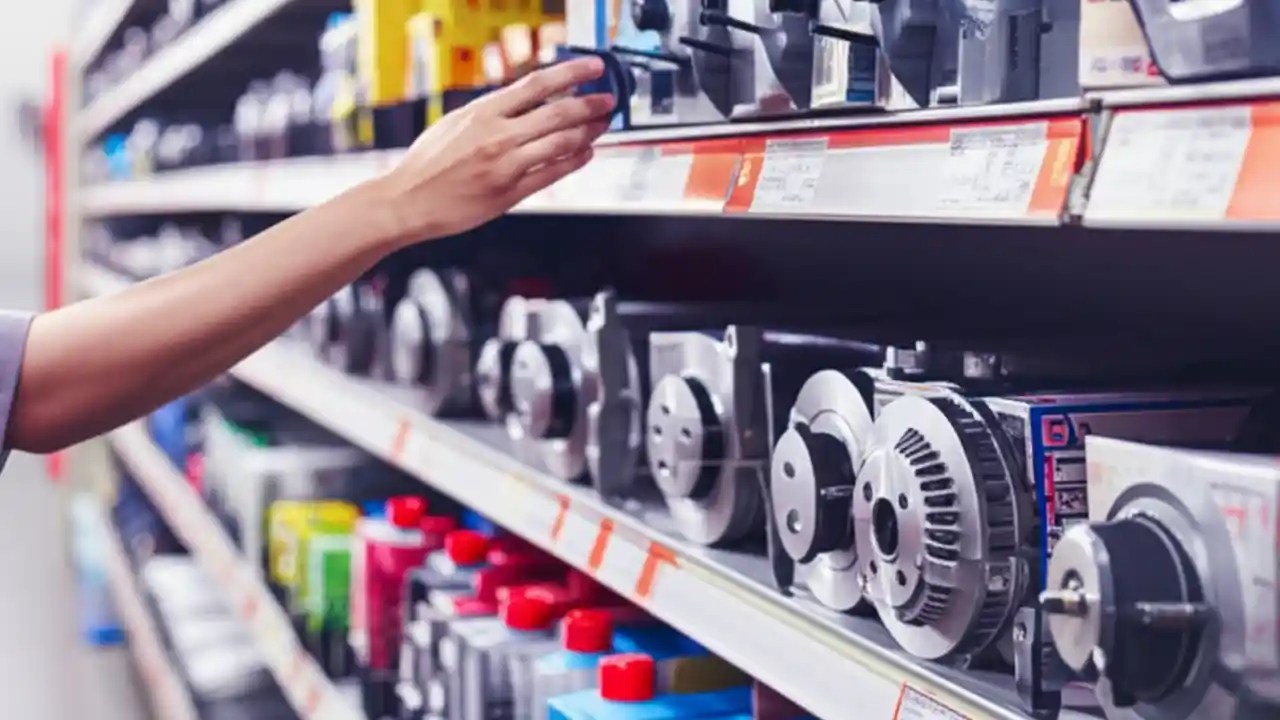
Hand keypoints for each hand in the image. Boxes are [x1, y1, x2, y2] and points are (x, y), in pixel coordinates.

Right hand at [375, 57, 614, 245]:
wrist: (407, 200)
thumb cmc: (429, 163)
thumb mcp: (457, 122)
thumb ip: (493, 111)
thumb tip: (529, 98)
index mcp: (483, 112)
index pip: (537, 84)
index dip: (572, 73)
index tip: (593, 67)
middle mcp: (497, 136)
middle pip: (558, 113)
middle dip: (591, 104)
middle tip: (609, 100)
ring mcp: (506, 166)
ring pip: (562, 143)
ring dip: (589, 132)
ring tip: (602, 125)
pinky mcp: (510, 193)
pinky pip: (553, 174)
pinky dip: (575, 161)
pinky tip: (587, 152)